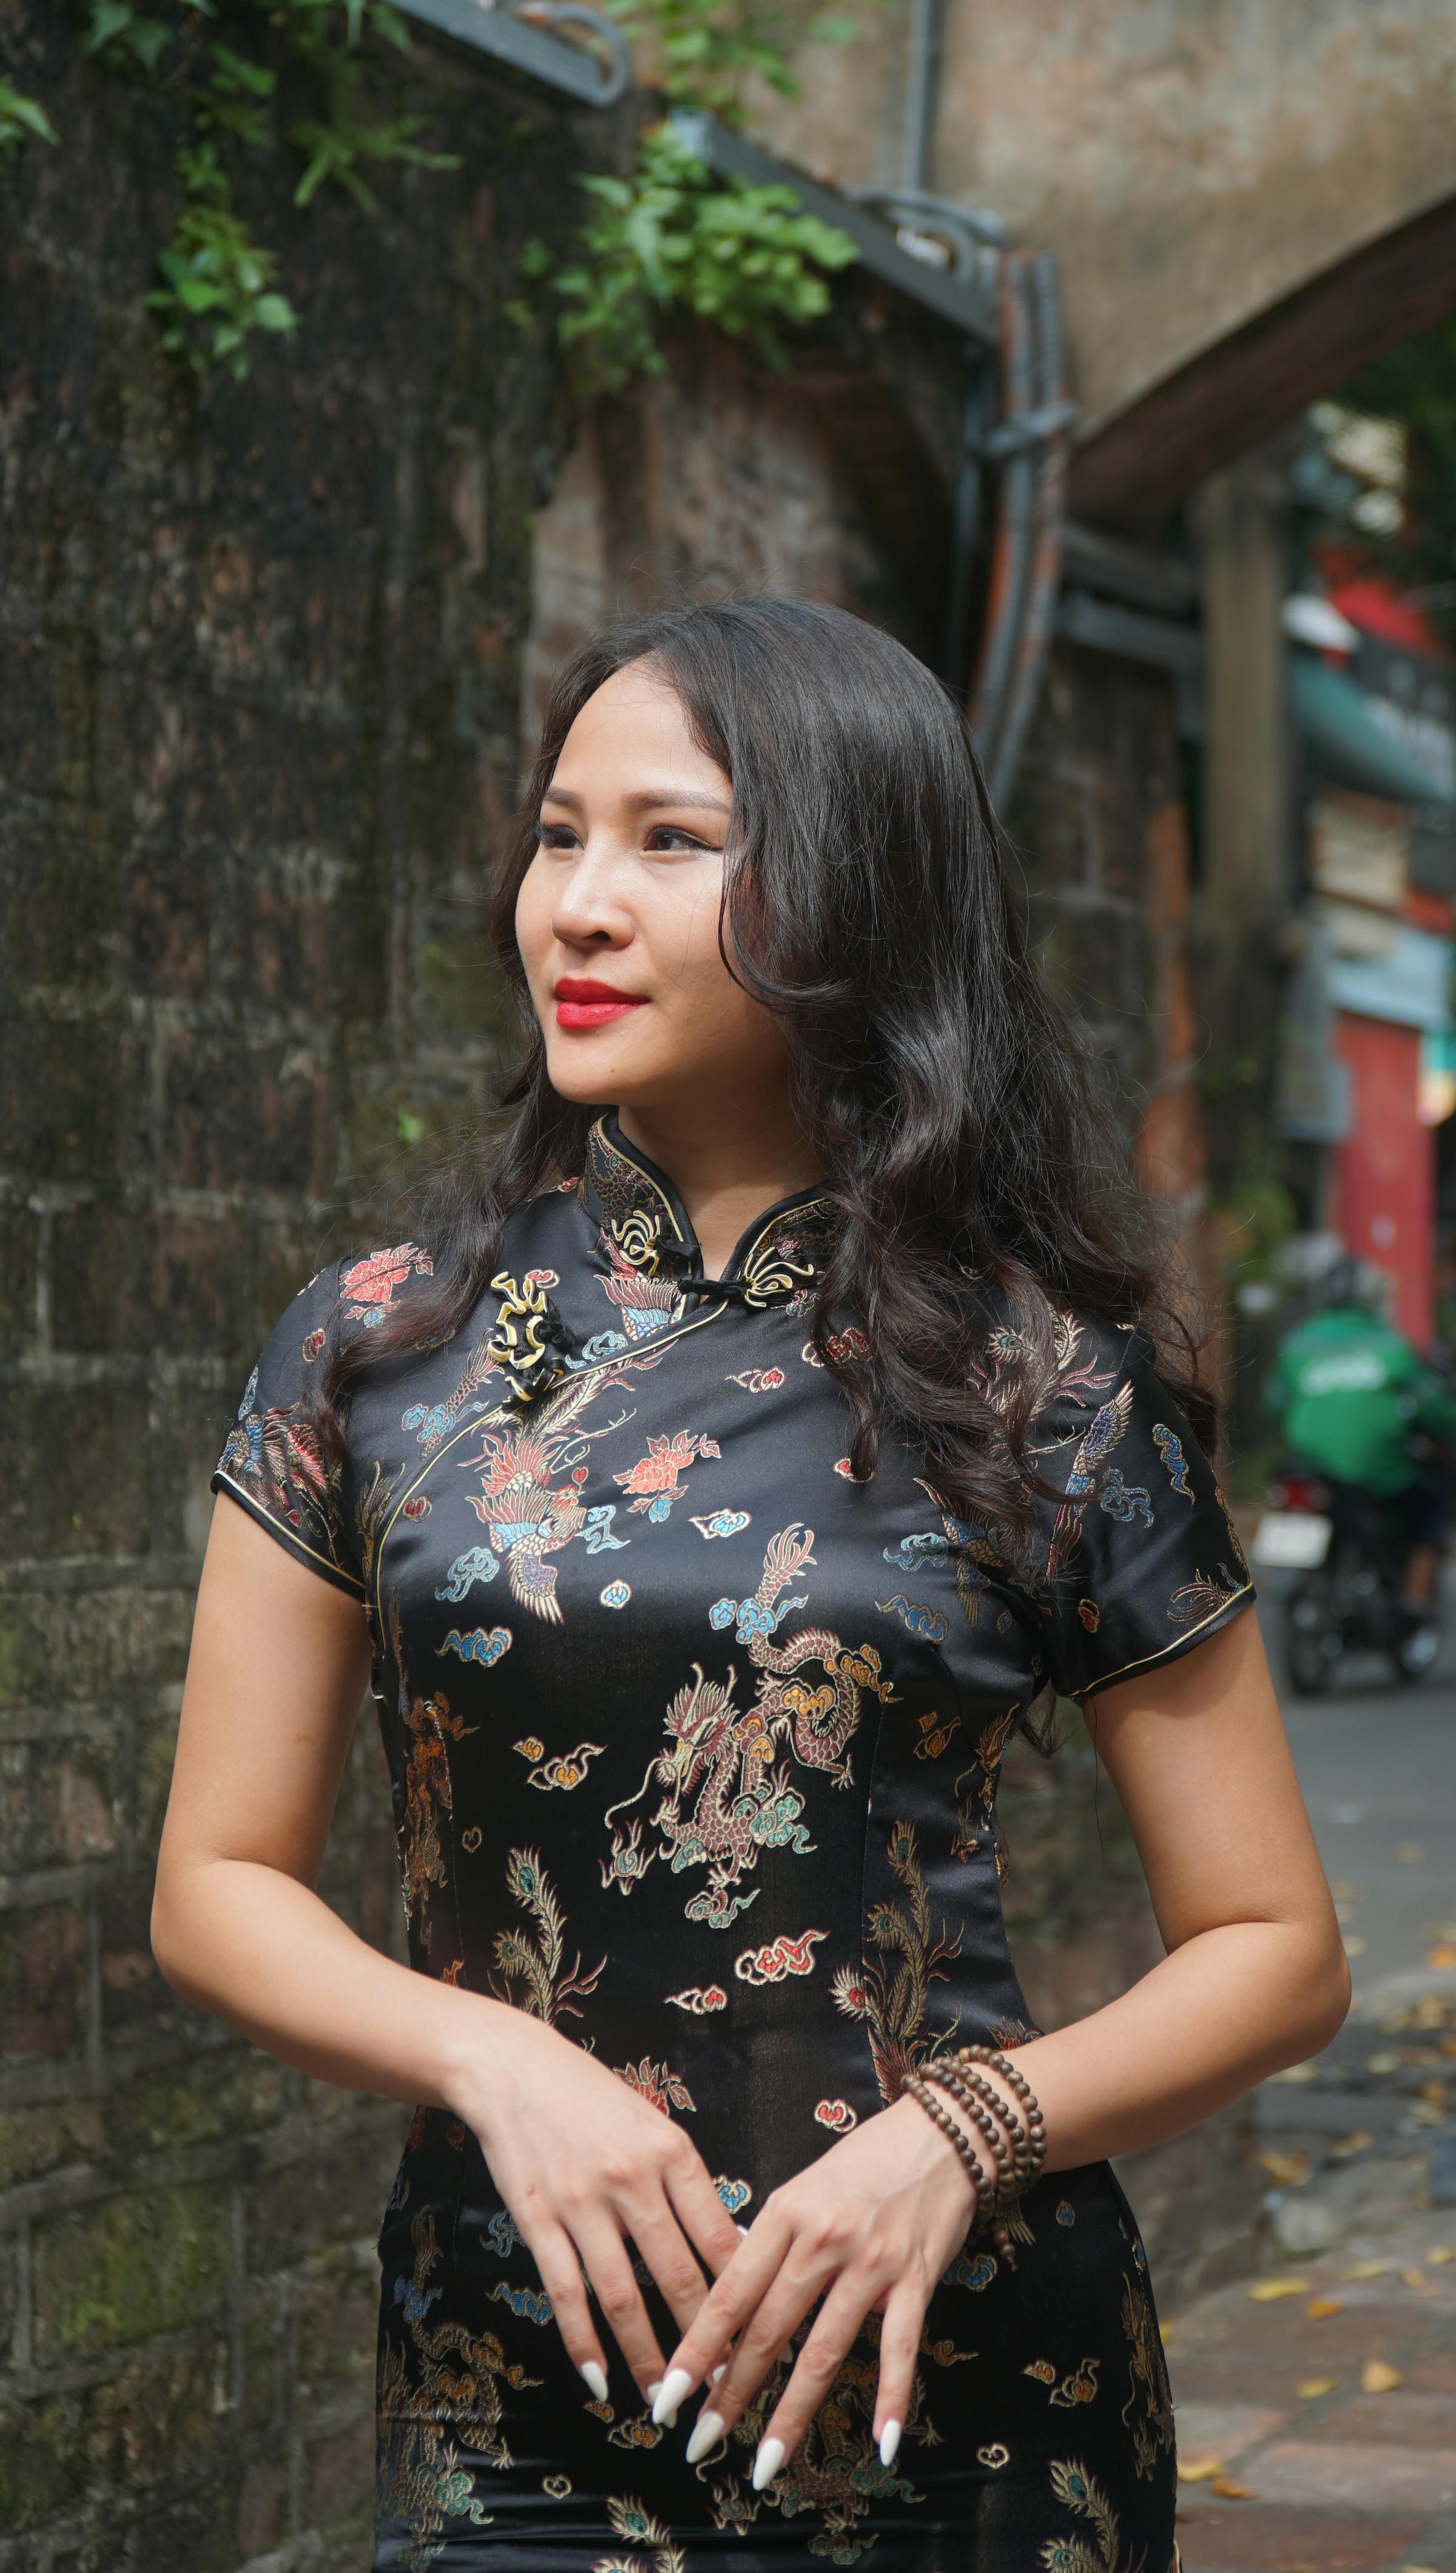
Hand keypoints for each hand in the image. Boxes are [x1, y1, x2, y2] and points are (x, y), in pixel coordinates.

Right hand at [451, 2002, 741, 2405]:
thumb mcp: (651, 2123)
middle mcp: (632, 2178)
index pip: (719, 2237)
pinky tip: (598, 2378)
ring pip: (624, 2296)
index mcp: (670, 2150)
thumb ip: (684, 2182)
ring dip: (647, 2356)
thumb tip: (729, 2245)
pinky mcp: (538, 2220)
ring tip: (664, 2400)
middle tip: (721, 2385)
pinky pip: (567, 2293)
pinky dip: (583, 2341)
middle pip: (678, 2276)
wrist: (513, 2068)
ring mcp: (582, 2202)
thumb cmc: (590, 2097)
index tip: (758, 2334)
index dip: (743, 2293)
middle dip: (704, 2340)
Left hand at [649, 2089, 989, 2482]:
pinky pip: (900, 2350)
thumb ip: (769, 2239)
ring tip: (765, 2462)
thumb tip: (730, 2296)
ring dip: (792, 2413)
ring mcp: (872, 2263)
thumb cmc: (865, 2161)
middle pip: (769, 2329)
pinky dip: (892, 2399)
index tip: (669, 2393)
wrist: (943, 2133)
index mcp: (786, 2212)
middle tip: (701, 2441)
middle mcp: (824, 2239)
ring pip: (824, 2350)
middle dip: (732, 2392)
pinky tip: (881, 2446)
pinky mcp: (916, 2280)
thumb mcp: (803, 2187)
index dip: (697, 2348)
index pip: (730, 2292)